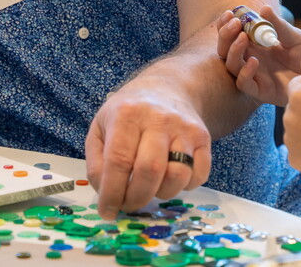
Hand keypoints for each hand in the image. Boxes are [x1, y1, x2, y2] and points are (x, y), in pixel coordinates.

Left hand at [84, 84, 211, 218]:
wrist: (166, 89)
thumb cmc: (128, 113)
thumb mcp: (101, 128)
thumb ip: (97, 162)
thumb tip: (105, 193)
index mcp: (127, 114)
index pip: (119, 161)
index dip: (112, 192)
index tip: (107, 211)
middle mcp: (158, 119)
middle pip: (150, 171)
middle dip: (136, 198)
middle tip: (128, 205)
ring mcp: (184, 128)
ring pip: (177, 176)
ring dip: (161, 194)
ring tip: (149, 188)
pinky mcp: (203, 138)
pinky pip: (198, 175)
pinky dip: (184, 187)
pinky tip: (169, 178)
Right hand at [217, 5, 300, 106]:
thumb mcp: (294, 37)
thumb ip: (278, 25)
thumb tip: (264, 8)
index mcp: (254, 44)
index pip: (231, 34)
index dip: (225, 24)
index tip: (230, 13)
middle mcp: (249, 58)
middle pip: (225, 49)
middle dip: (225, 35)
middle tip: (236, 24)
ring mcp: (253, 74)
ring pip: (231, 65)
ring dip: (233, 50)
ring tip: (243, 38)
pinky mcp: (260, 91)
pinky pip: (244, 83)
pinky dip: (245, 72)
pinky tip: (254, 61)